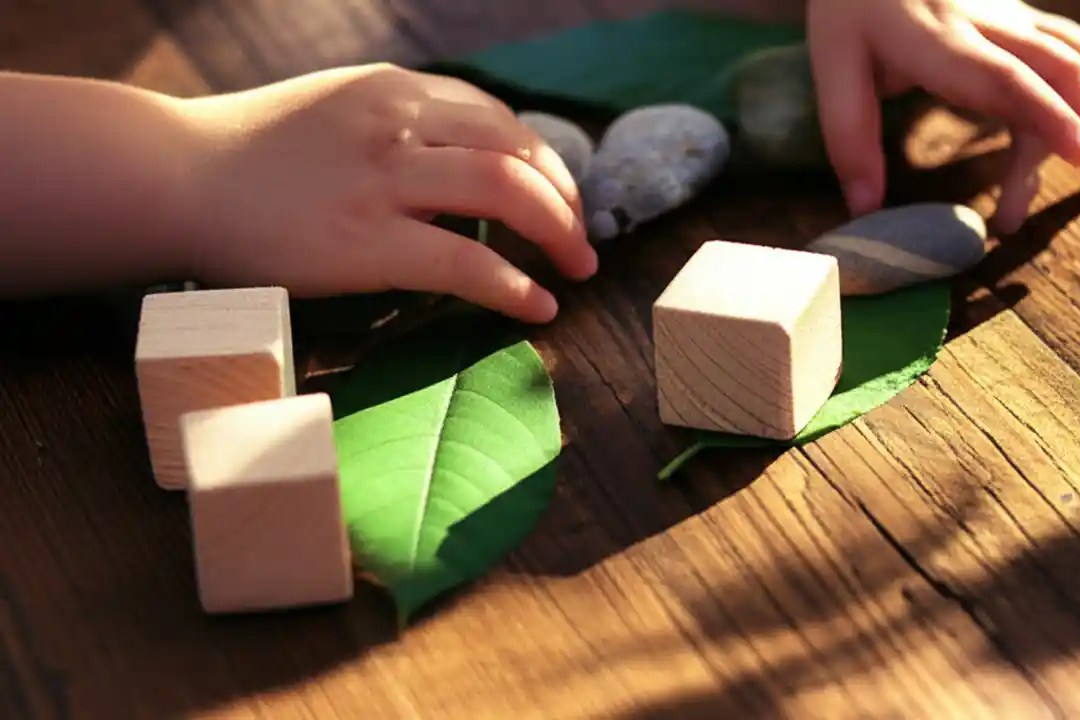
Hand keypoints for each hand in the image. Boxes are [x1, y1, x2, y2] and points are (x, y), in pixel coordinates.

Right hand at [180, 63, 594, 322]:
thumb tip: (457, 165)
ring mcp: (383, 179)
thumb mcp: (333, 110)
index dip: (542, 160)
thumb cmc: (246, 152)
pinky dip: (515, 286)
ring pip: (506, 193)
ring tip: (578, 269)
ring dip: (559, 234)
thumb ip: (396, 126)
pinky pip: (465, 261)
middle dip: (567, 199)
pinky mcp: (364, 241)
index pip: (497, 119)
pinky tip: (538, 306)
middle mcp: (398, 122)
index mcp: (393, 89)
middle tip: (583, 241)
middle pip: (517, 151)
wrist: (172, 175)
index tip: (559, 196)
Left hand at [807, 0, 1079, 232]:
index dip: (1051, 115)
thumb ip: (850, 142)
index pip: (1008, 78)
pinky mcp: (1023, 21)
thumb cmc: (850, 14)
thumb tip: (864, 212)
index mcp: (941, 41)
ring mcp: (1013, 19)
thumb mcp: (833, 72)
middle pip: (1063, 68)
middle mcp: (990, 25)